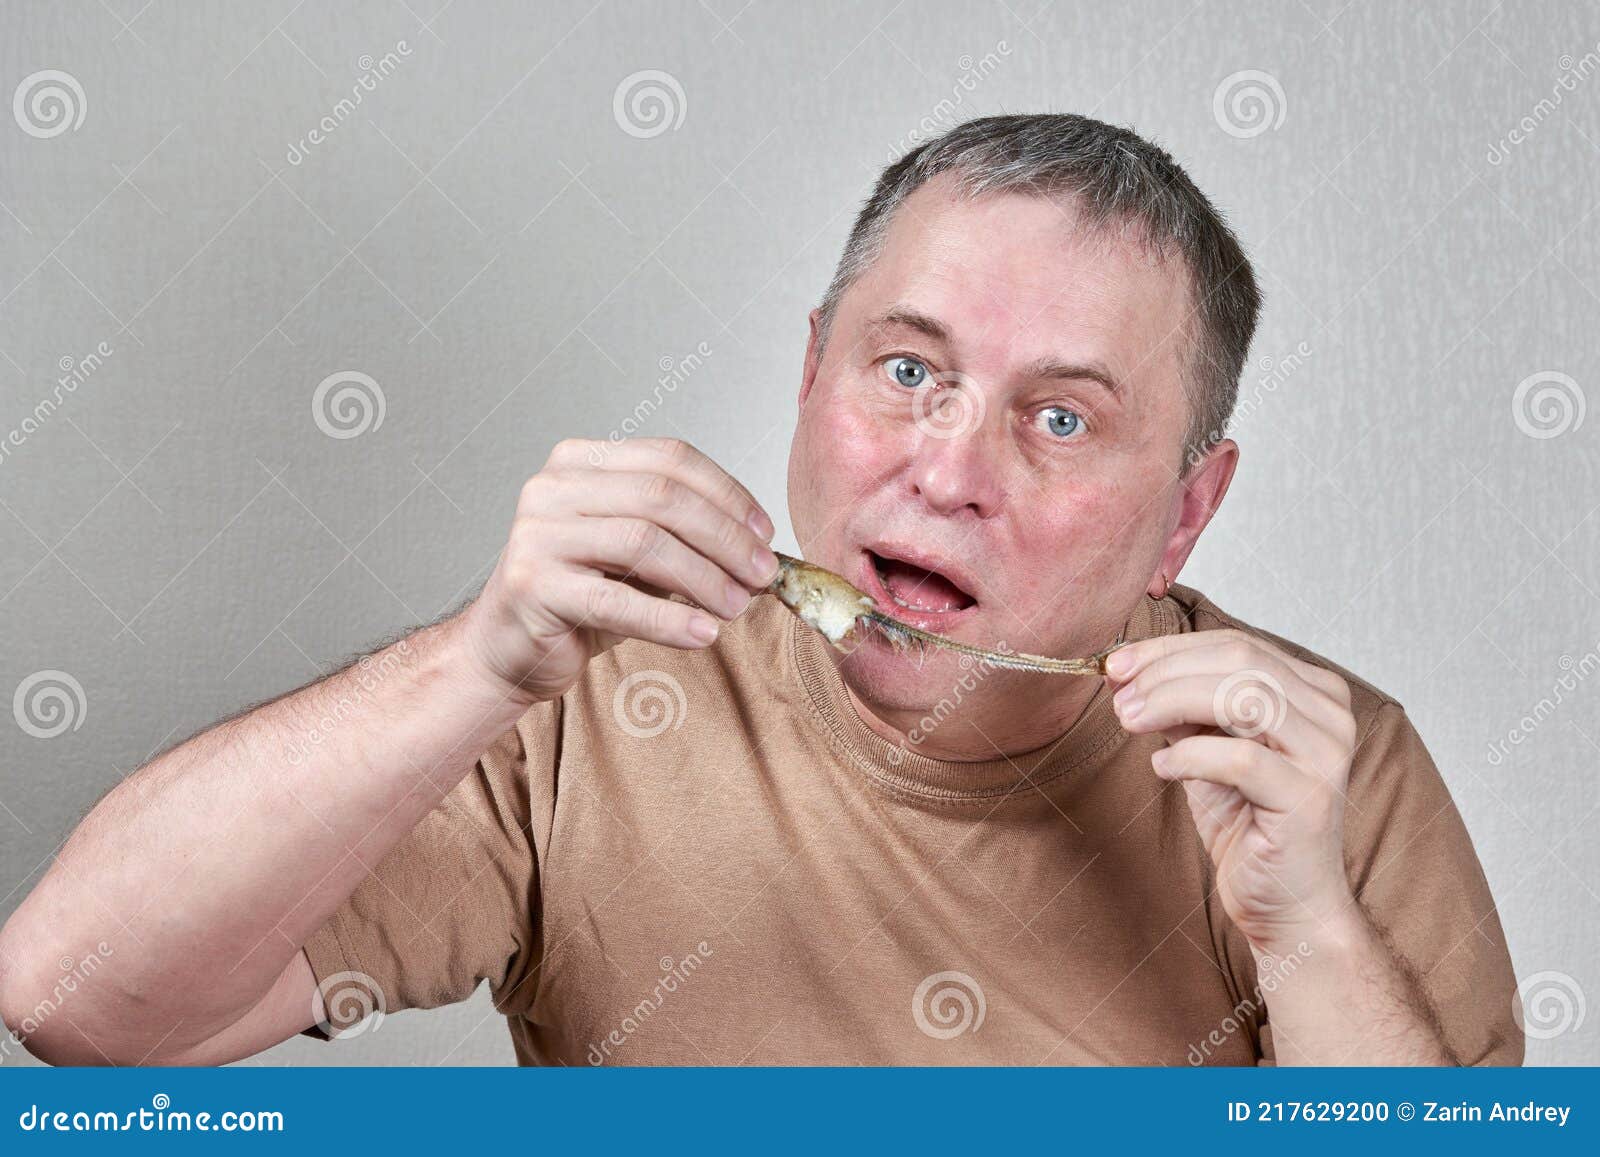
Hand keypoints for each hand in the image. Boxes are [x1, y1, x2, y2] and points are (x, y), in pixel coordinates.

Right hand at [459, 437, 778, 704]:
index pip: (669, 458)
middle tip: (761, 574)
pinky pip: (615, 600)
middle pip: (661, 496)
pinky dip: (669, 618)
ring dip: (704, 577)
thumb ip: (685, 540)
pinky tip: (703, 633)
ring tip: (737, 605)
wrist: (508, 649)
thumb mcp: (638, 557)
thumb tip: (759, 552)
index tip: (764, 533)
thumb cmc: (580, 599)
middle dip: (724, 536)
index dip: (727, 493)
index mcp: (581, 462)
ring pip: (643, 541)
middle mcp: (554, 488)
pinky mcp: (532, 586)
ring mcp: (537, 534)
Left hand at [1104, 630, 1359, 955]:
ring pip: (1242, 697)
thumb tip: (1127, 671)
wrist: (1287, 905)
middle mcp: (1330, 716)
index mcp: (1313, 692)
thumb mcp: (1207, 750)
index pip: (1236, 645)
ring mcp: (1326, 756)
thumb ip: (1182, 708)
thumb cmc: (1249, 825)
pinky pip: (1240, 758)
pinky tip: (1162, 767)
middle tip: (1118, 694)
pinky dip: (1189, 756)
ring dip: (1170, 702)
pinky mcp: (1308, 798)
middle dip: (1165, 671)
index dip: (1169, 649)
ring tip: (1130, 721)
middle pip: (1239, 660)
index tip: (1117, 664)